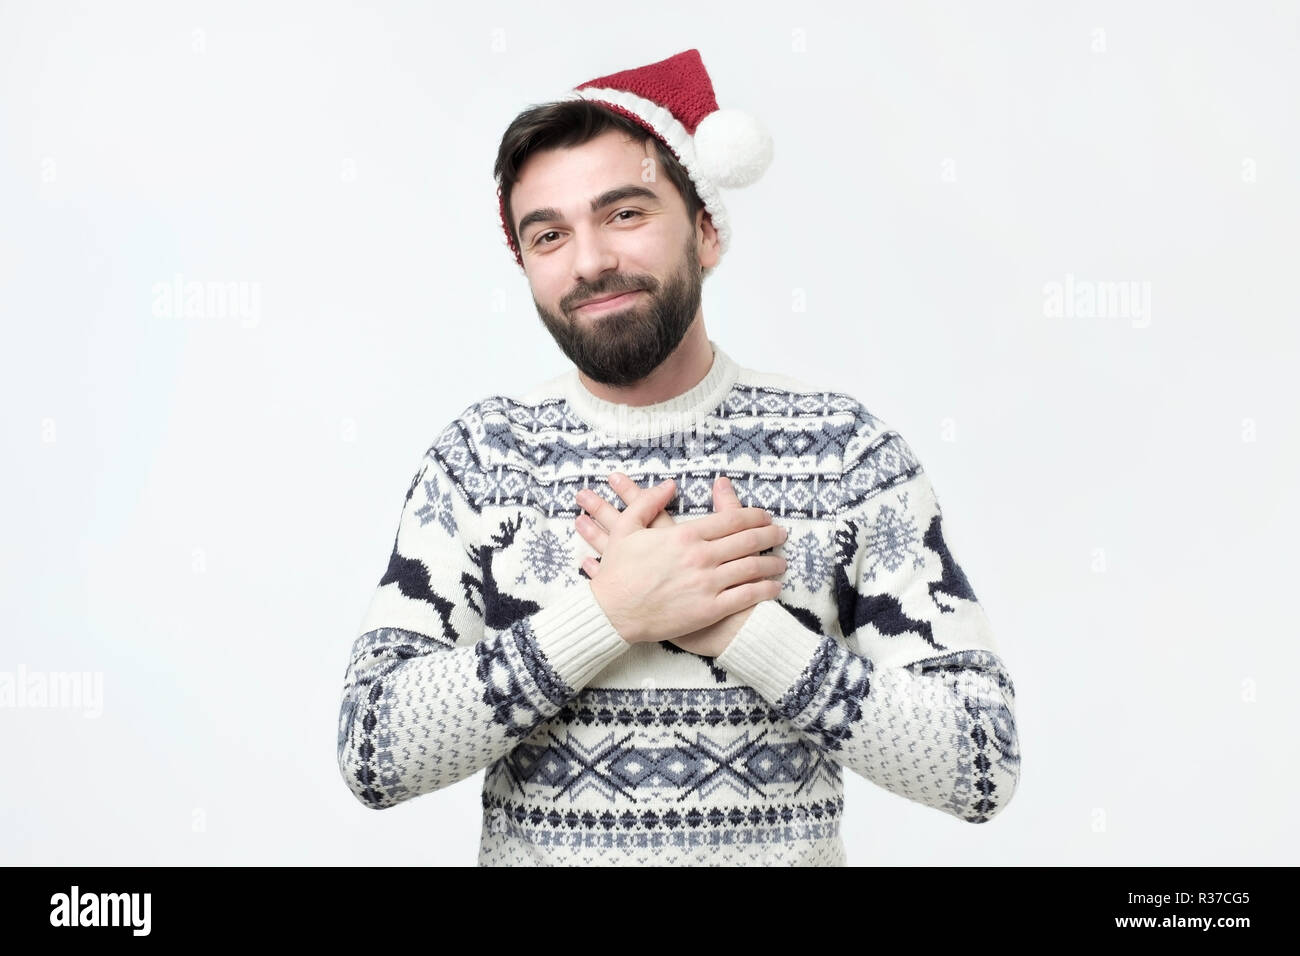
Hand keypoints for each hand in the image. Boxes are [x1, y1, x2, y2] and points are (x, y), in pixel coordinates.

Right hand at [575, 473, 787, 654]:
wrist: (612, 613)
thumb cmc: (619, 572)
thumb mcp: (627, 529)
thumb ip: (649, 502)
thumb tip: (669, 484)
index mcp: (685, 535)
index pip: (732, 519)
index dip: (755, 516)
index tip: (765, 516)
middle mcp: (701, 556)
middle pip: (748, 540)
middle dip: (770, 535)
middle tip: (782, 533)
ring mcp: (707, 583)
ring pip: (752, 567)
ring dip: (772, 563)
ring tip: (782, 561)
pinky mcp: (709, 609)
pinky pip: (746, 596)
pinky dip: (765, 589)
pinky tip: (773, 587)